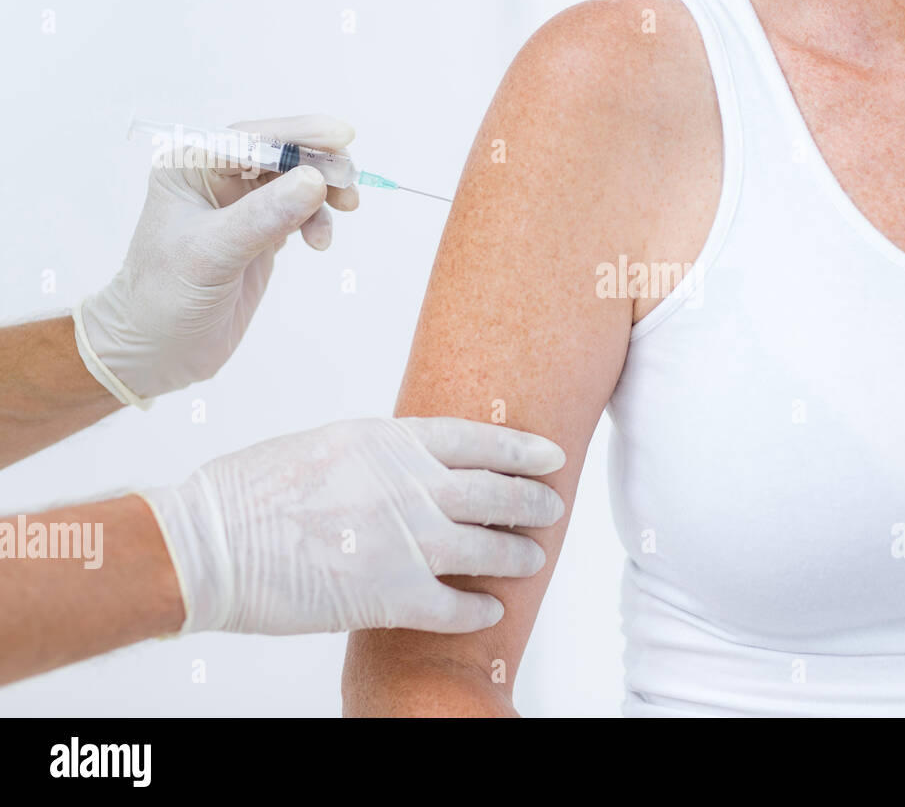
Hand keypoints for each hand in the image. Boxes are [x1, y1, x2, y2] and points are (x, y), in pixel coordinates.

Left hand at [75, 114, 359, 404]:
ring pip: (295, 182)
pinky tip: (319, 242)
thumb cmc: (164, 298)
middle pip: (280, 154)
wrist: (155, 350)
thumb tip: (314, 181)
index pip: (251, 138)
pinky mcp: (259, 234)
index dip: (298, 134)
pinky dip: (317, 220)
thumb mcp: (212, 255)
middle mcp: (216, 180)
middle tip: (351, 182)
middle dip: (319, 163)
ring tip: (346, 210)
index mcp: (190, 168)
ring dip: (325, 193)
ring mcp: (240, 208)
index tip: (342, 136)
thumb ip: (263, 217)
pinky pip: (299, 212)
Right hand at [139, 418, 566, 634]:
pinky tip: (489, 611)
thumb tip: (415, 467)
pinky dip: (477, 610)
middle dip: (530, 502)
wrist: (208, 542)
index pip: (480, 439)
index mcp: (391, 441)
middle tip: (549, 508)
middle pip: (495, 493)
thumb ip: (381, 455)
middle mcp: (410, 486)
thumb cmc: (254, 490)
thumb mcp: (328, 445)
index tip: (550, 456)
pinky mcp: (390, 594)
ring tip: (530, 559)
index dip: (522, 449)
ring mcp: (406, 539)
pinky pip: (454, 606)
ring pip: (487, 549)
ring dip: (515, 556)